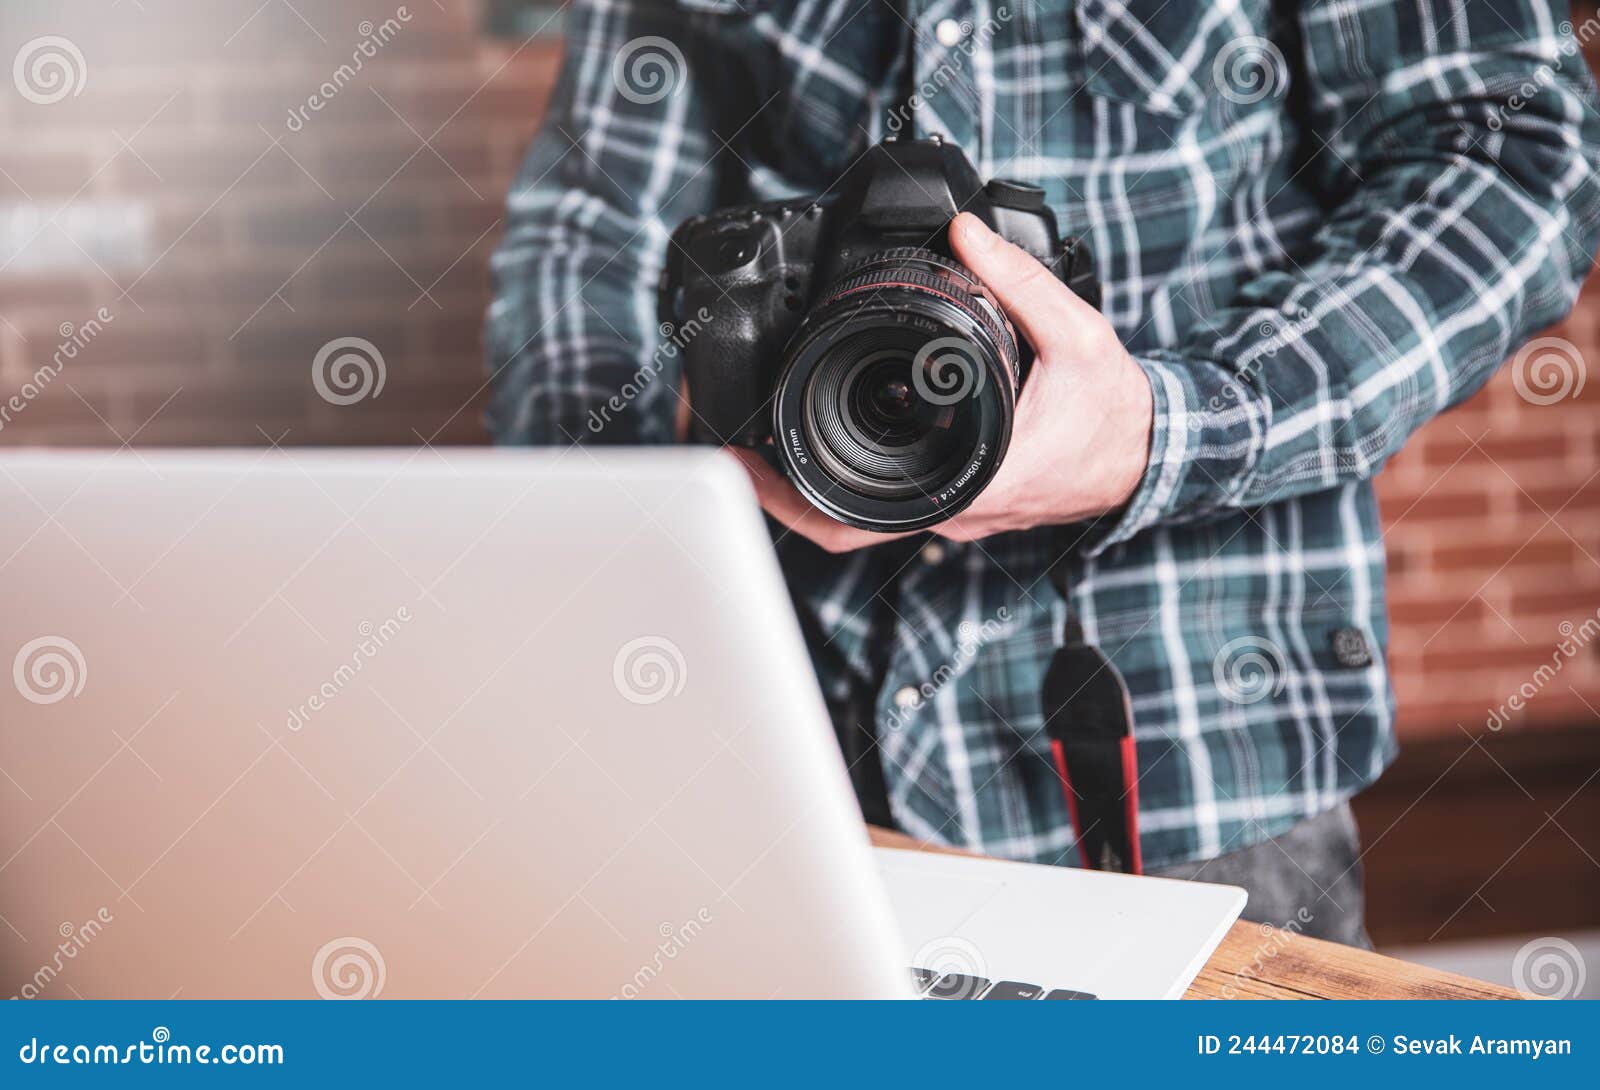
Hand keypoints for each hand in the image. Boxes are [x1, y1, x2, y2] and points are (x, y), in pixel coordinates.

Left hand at [731, 212, 1153, 552]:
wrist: (1150, 455)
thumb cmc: (1115, 410)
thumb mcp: (1076, 334)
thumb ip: (1019, 280)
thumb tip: (964, 233)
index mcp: (974, 478)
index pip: (856, 513)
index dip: (788, 496)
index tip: (739, 463)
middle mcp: (953, 509)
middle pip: (839, 525)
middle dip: (775, 492)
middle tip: (722, 451)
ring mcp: (951, 514)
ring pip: (860, 520)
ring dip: (805, 489)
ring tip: (755, 446)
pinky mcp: (956, 503)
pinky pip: (886, 505)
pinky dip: (844, 483)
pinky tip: (818, 443)